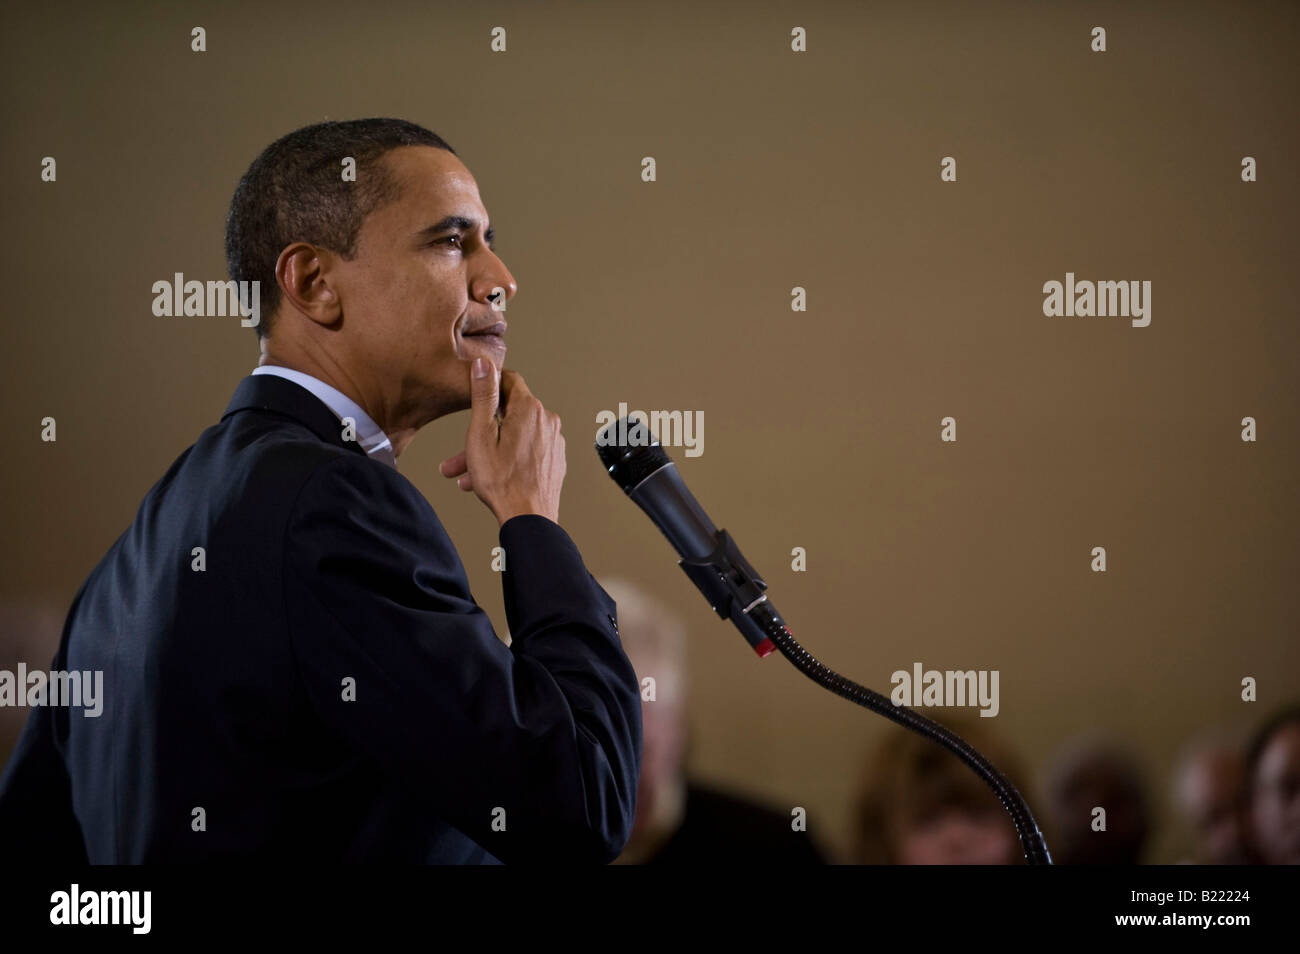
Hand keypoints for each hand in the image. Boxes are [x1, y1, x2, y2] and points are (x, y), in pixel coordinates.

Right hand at [438, 358, 565, 526]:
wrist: (528, 518)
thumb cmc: (502, 482)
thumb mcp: (481, 434)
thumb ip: (484, 396)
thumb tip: (484, 364)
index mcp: (529, 409)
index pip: (508, 380)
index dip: (489, 385)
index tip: (474, 394)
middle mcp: (547, 420)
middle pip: (509, 414)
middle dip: (481, 429)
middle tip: (458, 452)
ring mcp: (553, 441)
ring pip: (515, 436)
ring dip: (490, 450)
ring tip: (466, 473)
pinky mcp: (555, 459)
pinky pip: (526, 451)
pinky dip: (508, 459)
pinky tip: (489, 478)